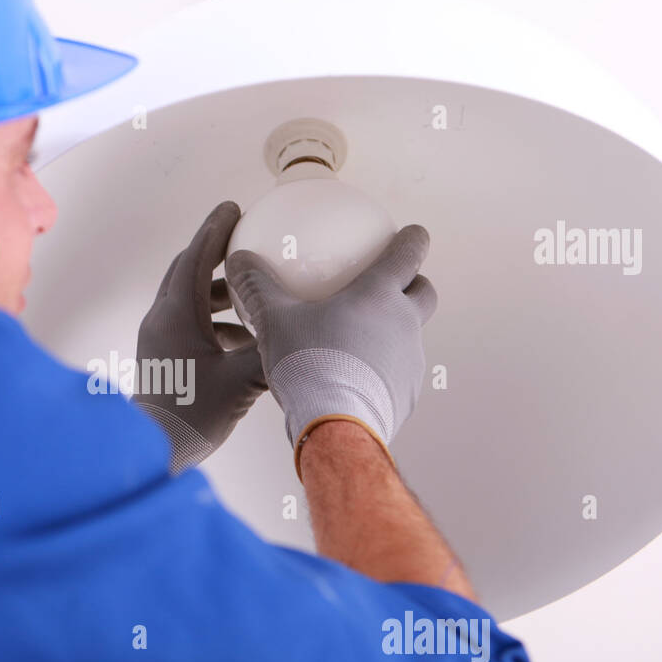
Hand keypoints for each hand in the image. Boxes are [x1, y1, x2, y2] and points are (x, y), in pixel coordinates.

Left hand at [134, 201, 267, 472]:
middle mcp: (162, 319)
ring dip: (219, 291)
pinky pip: (188, 323)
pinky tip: (244, 338)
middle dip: (215, 253)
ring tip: (252, 294)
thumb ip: (273, 349)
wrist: (156, 449)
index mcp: (177, 315)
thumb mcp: (243, 380)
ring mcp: (159, 338)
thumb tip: (303, 330)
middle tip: (245, 241)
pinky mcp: (163, 356)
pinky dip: (214, 319)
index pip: (196, 257)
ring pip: (188, 298)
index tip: (234, 207)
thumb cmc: (194, 415)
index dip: (216, 229)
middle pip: (187, 271)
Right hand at [224, 225, 437, 476]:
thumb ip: (257, 287)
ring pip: (410, 337)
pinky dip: (382, 370)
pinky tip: (354, 381)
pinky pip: (397, 374)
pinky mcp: (406, 394)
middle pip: (424, 293)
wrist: (335, 427)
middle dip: (415, 284)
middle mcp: (404, 324)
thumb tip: (237, 259)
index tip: (412, 234)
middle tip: (395, 286)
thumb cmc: (307, 364)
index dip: (413, 239)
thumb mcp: (273, 321)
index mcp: (378, 295)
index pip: (409, 253)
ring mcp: (410, 360)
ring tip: (362, 342)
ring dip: (395, 333)